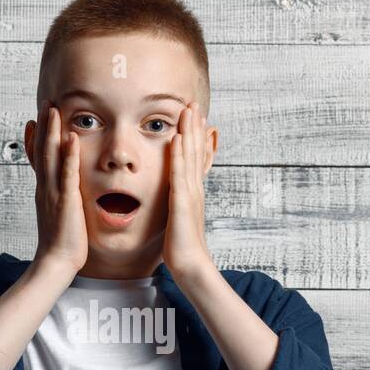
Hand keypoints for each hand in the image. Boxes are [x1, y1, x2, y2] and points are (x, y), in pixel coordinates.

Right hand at [25, 99, 87, 272]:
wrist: (56, 262)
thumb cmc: (61, 242)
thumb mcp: (57, 214)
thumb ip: (60, 198)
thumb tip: (62, 189)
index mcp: (44, 190)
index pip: (37, 158)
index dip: (35, 137)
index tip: (35, 118)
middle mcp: (45, 187)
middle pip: (41, 150)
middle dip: (44, 125)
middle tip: (46, 102)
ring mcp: (53, 193)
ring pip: (50, 156)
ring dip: (51, 131)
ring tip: (53, 109)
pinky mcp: (66, 201)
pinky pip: (67, 174)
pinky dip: (68, 155)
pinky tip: (70, 138)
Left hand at [162, 101, 215, 281]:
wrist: (191, 266)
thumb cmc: (183, 248)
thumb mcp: (179, 220)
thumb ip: (177, 205)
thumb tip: (174, 198)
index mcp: (192, 192)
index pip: (193, 158)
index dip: (194, 137)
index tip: (193, 117)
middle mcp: (194, 189)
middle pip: (194, 152)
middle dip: (194, 127)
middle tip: (193, 103)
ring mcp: (190, 194)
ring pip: (189, 157)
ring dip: (188, 133)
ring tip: (188, 111)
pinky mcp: (182, 203)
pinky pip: (179, 175)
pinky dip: (178, 156)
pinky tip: (176, 139)